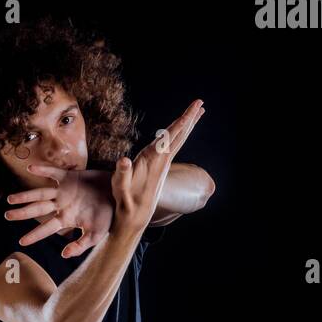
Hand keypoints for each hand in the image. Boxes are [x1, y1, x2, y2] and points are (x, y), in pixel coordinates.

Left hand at [2, 168, 115, 258]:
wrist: (118, 196)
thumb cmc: (108, 216)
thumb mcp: (96, 234)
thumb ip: (80, 246)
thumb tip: (64, 255)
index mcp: (66, 219)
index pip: (46, 229)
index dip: (34, 235)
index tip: (21, 242)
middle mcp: (61, 206)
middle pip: (37, 210)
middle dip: (22, 213)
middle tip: (7, 216)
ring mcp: (64, 191)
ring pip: (40, 194)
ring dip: (25, 196)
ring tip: (10, 199)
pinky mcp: (69, 177)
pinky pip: (53, 173)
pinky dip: (42, 170)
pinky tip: (30, 169)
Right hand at [112, 99, 205, 234]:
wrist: (134, 217)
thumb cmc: (125, 201)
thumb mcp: (120, 187)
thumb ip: (122, 173)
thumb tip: (124, 160)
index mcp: (154, 159)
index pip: (171, 135)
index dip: (182, 121)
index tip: (193, 108)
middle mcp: (162, 160)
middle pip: (180, 135)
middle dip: (190, 118)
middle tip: (201, 103)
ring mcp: (163, 164)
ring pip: (178, 140)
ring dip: (187, 126)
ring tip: (196, 113)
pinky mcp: (160, 168)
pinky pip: (172, 146)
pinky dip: (178, 135)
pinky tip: (178, 132)